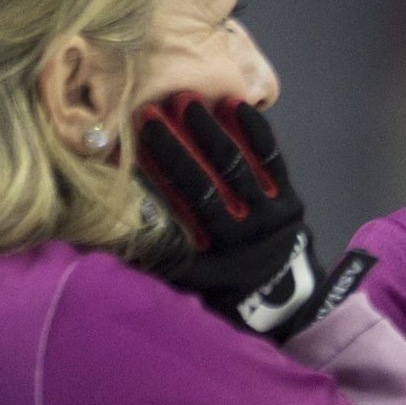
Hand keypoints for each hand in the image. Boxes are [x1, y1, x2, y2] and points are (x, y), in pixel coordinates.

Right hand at [132, 94, 338, 338]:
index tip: (126, 151)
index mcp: (217, 252)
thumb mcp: (195, 285)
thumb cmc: (230, 292)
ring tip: (185, 99)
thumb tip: (112, 233)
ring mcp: (272, 211)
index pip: (180, 210)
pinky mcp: (291, 197)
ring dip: (210, 130)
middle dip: (174, 147)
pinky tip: (234, 103)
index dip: (154, 181)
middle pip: (204, 182)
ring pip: (237, 165)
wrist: (292, 305)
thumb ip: (164, 259)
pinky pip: (274, 160)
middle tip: (147, 111)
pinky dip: (256, 131)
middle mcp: (246, 230)